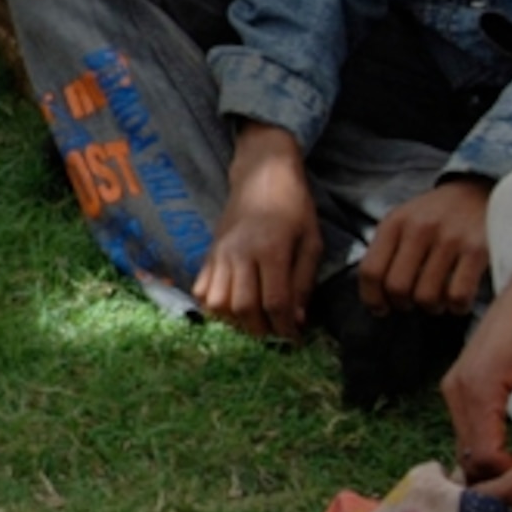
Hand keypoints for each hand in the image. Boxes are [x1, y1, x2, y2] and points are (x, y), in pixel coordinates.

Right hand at [197, 124, 318, 338]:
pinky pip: (201, 289)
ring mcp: (220, 254)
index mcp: (272, 250)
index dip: (285, 327)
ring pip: (218, 302)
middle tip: (275, 333)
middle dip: (261, 329)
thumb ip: (303, 282)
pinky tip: (231, 307)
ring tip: (253, 322)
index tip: (294, 337)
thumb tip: (296, 319)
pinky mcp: (209, 253)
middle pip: (243, 307)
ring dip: (235, 321)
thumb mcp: (310, 242)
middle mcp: (241, 254)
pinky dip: (213, 306)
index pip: (275, 302)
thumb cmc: (294, 206)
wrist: (261, 173)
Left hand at [360, 176, 492, 317]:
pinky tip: (456, 302)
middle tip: (410, 304)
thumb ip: (387, 250)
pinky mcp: (478, 250)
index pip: (370, 271)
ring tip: (435, 302)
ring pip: (427, 296)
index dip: (372, 298)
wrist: (479, 191)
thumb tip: (375, 295)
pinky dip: (456, 307)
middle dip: (401, 304)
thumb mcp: (403, 220)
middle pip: (397, 287)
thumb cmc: (435, 214)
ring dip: (430, 308)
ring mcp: (450, 239)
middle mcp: (419, 229)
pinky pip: (458, 295)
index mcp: (394, 223)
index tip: (380, 308)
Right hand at [443, 220, 511, 474]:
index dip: (510, 474)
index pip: (483, 452)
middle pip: (467, 452)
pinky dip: (485, 445)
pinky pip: (466, 428)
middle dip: (497, 473)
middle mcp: (456, 389)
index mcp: (478, 386)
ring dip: (490, 461)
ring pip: (464, 443)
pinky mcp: (459, 387)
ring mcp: (453, 388)